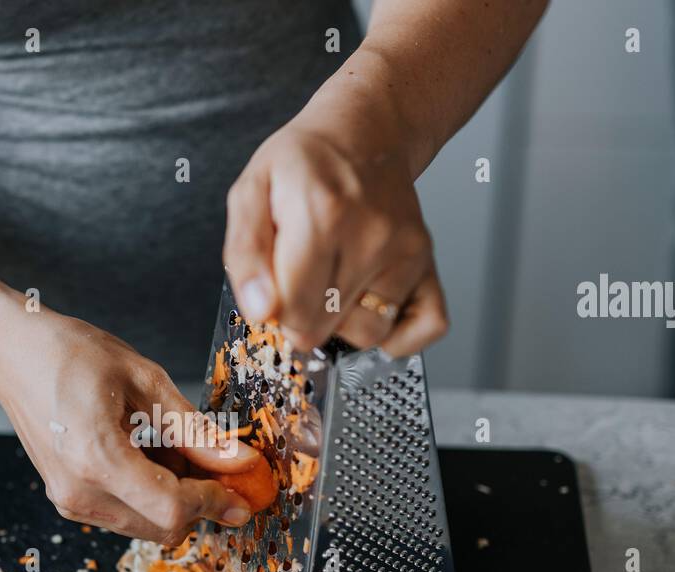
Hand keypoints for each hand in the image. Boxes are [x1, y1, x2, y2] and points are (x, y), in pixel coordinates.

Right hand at [0, 311, 262, 544]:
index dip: (215, 503)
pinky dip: (151, 494)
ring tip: (179, 449)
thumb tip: (237, 460)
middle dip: (200, 502)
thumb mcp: (145, 380)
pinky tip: (153, 454)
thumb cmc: (70, 354)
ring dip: (176, 498)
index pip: (172, 507)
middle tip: (221, 465)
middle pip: (162, 526)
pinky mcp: (68, 500)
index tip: (244, 492)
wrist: (11, 354)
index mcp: (96, 458)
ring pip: (146, 524)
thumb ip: (194, 429)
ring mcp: (70, 501)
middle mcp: (79, 492)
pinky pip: (125, 513)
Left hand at [224, 119, 448, 355]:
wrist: (365, 133)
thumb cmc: (304, 164)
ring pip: (367, 335)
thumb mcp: (251, 192)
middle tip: (299, 278)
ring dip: (343, 323)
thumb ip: (245, 254)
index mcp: (321, 216)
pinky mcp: (428, 261)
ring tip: (332, 282)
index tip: (271, 288)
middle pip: (323, 328)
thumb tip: (261, 311)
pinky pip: (427, 325)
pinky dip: (399, 333)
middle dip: (301, 316)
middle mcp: (372, 236)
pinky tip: (370, 306)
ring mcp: (406, 250)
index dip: (273, 310)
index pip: (292, 312)